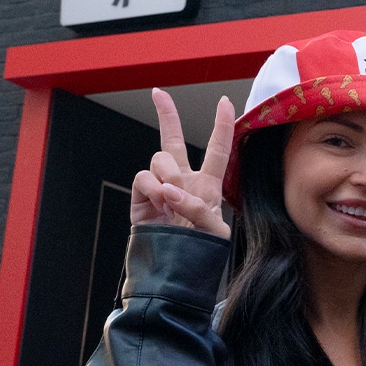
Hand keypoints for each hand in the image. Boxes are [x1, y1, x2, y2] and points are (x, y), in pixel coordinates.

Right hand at [130, 88, 234, 238]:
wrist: (173, 273)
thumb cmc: (199, 252)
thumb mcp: (214, 232)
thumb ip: (198, 207)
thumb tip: (170, 190)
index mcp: (208, 185)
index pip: (217, 150)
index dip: (221, 125)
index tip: (225, 101)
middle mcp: (183, 181)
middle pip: (173, 141)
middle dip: (166, 115)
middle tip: (158, 92)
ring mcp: (160, 188)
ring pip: (161, 158)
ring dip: (168, 173)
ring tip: (171, 200)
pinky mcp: (141, 198)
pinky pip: (144, 176)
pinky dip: (153, 186)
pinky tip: (159, 202)